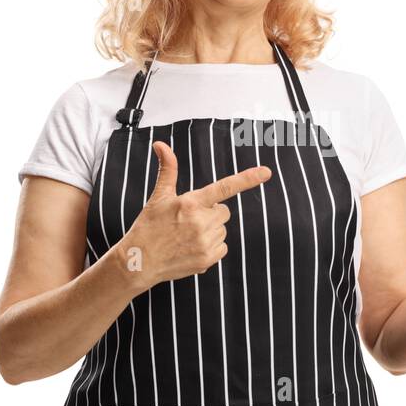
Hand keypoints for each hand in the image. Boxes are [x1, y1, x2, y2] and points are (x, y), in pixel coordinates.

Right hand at [116, 140, 272, 289]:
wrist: (139, 261)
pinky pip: (222, 247)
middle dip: (211, 213)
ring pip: (223, 230)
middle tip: (189, 220)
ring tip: (187, 235)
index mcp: (191, 203)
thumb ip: (168, 169)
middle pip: (224, 212)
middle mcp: (201, 222)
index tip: (266, 172)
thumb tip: (161, 144)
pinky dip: (211, 247)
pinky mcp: (208, 259)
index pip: (224, 188)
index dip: (247, 179)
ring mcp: (205, 242)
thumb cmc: (149, 226)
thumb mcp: (158, 196)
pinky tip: (191, 248)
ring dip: (211, 231)